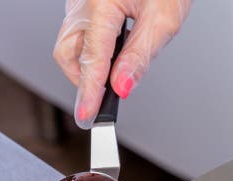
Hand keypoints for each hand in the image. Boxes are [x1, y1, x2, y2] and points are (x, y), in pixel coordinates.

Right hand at [53, 0, 190, 128]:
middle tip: (103, 102)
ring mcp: (80, 2)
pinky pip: (80, 34)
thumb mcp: (164, 19)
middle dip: (85, 80)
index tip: (88, 116)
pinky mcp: (85, 4)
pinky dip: (92, 51)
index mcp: (100, 2)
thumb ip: (140, 56)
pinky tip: (112, 55)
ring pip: (71, 45)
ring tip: (112, 77)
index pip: (92, 58)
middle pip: (69, 54)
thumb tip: (123, 87)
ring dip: (88, 67)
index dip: (90, 92)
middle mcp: (83, 2)